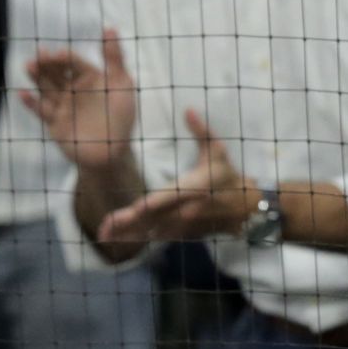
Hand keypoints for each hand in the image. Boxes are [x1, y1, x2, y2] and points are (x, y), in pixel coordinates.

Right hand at [22, 27, 137, 170]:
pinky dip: (31, 103)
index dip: (66, 58)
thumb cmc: (121, 117)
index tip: (58, 54)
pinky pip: (41, 110)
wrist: (112, 152)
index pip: (74, 62)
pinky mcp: (54, 123)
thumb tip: (109, 27)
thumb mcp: (123, 83)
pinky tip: (22, 93)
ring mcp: (62, 105)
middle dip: (47, 63)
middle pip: (56, 72)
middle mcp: (72, 89)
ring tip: (28, 66)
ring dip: (37, 77)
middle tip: (39, 54)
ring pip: (46, 87)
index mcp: (88, 77)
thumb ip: (114, 57)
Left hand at [97, 107, 256, 248]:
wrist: (244, 206)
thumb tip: (188, 109)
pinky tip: (117, 238)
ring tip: (104, 234)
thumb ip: (201, 130)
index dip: (154, 204)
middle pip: (154, 217)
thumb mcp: (217, 150)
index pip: (171, 197)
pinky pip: (156, 237)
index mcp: (194, 188)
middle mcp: (187, 209)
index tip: (136, 208)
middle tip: (105, 225)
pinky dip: (137, 238)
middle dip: (130, 222)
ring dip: (128, 233)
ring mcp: (184, 224)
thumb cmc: (226, 174)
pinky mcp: (182, 233)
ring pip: (152, 230)